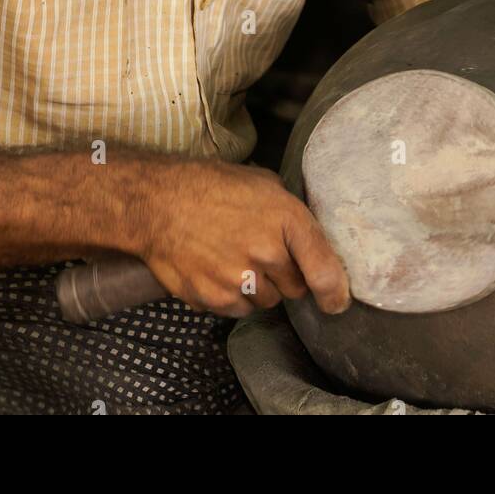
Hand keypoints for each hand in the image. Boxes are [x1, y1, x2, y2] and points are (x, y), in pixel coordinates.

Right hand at [140, 159, 350, 318]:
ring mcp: (239, 279)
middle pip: (296, 289)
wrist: (158, 203)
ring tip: (236, 259)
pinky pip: (238, 310)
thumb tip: (310, 238)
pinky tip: (218, 270)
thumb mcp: (263, 184)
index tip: (336, 301)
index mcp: (286, 219)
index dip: (334, 292)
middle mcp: (267, 253)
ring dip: (259, 288)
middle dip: (287, 276)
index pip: (324, 270)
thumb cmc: (212, 185)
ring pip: (267, 302)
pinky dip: (232, 297)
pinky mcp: (214, 299)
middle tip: (265, 256)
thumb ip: (290, 213)